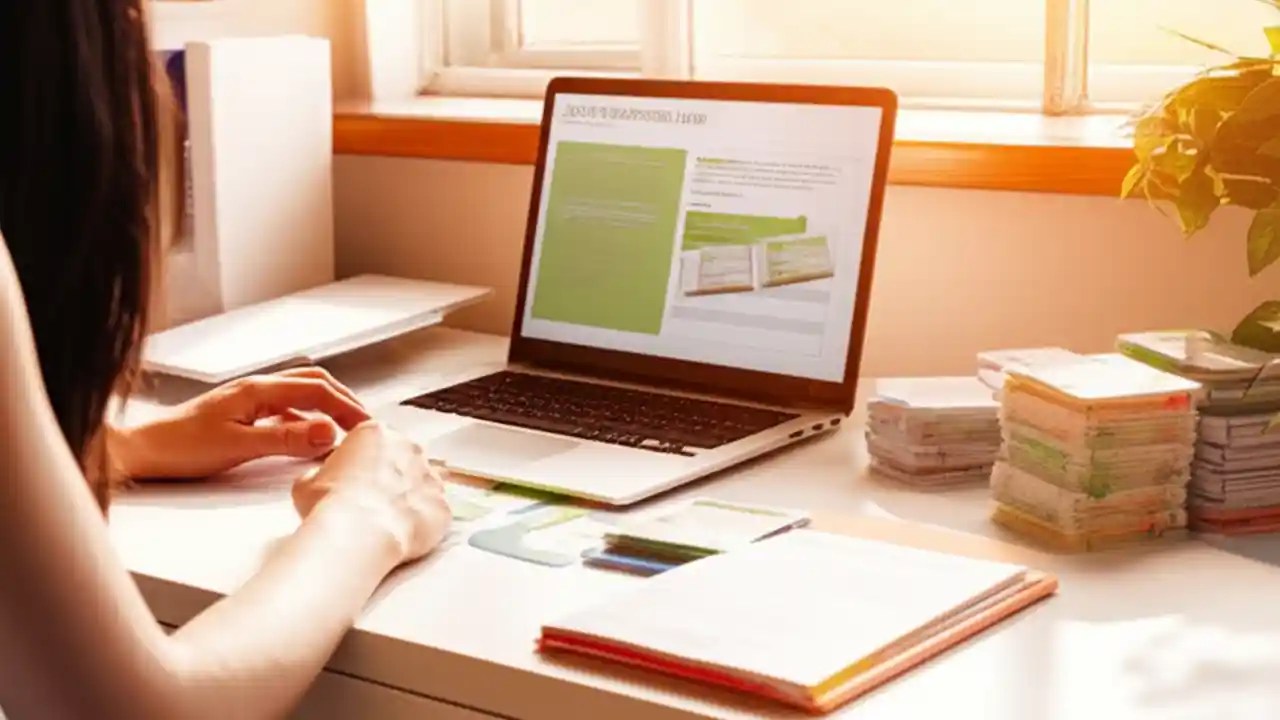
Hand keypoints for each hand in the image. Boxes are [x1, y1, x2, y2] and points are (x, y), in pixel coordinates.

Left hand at [110, 368, 370, 480]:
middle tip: (365, 423)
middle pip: (313, 383)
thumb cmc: (180, 447)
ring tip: (344, 426)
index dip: (346, 406)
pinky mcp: (242, 415)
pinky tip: (308, 436)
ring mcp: (248, 400)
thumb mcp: (238, 446)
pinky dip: (306, 418)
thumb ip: (286, 438)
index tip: (367, 425)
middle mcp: (255, 388)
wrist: (141, 451)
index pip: (316, 389)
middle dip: (343, 400)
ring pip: (300, 394)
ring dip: (326, 406)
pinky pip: (285, 409)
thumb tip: (328, 430)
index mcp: (257, 389)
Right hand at [292, 422, 450, 562]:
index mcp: (374, 432)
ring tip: (388, 520)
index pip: (372, 441)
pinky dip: (424, 520)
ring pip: (422, 483)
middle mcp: (408, 447)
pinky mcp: (444, 504)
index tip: (353, 481)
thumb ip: (320, 474)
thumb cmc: (331, 503)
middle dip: (390, 477)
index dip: (361, 463)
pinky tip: (406, 533)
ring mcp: (431, 475)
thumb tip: (321, 481)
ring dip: (410, 497)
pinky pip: (435, 510)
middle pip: (402, 458)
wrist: (360, 532)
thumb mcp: (307, 482)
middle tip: (371, 501)